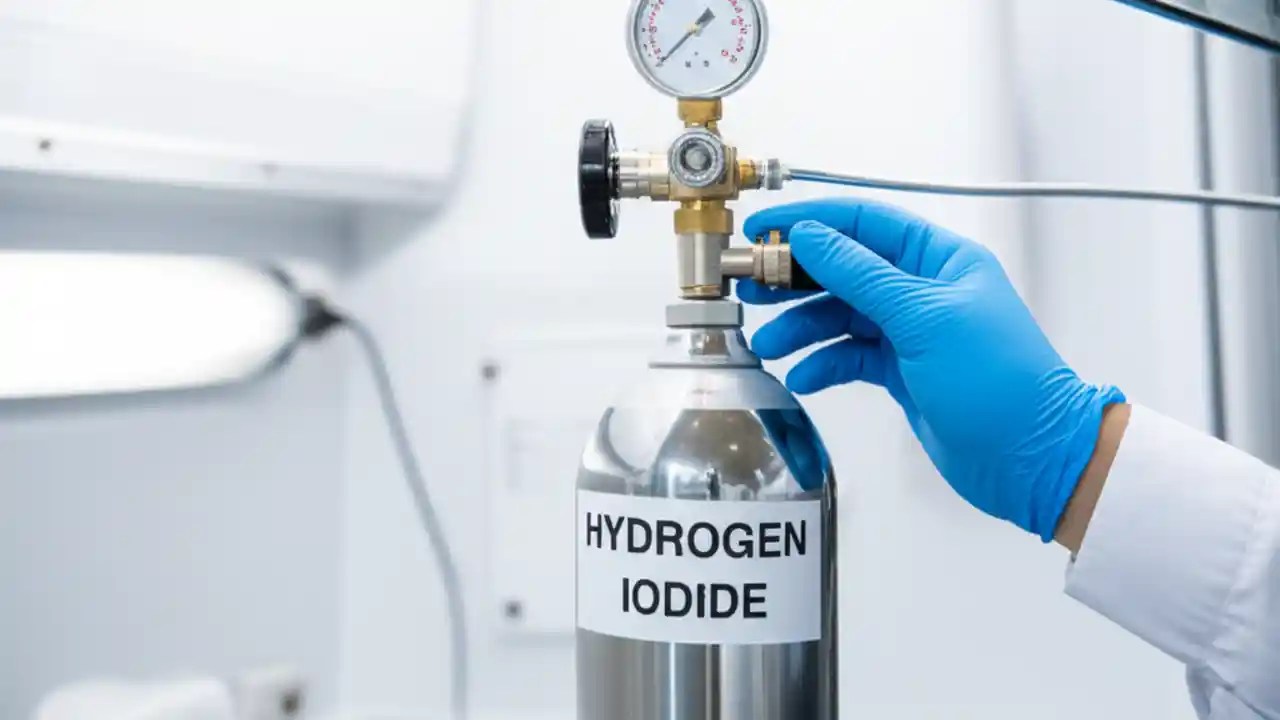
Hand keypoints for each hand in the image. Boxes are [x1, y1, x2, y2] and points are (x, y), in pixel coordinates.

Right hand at [739, 198, 1124, 540]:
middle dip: (795, 279)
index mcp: (940, 259)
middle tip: (752, 287)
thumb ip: (860, 274)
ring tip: (769, 346)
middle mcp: (924, 289)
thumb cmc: (1001, 383)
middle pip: (844, 268)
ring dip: (801, 328)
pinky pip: (849, 356)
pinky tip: (803, 376)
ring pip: (840, 315)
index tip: (764, 229)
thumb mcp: (923, 317)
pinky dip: (823, 364)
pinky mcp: (903, 371)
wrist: (1031, 457)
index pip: (864, 222)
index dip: (810, 221)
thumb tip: (812, 236)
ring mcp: (913, 332)